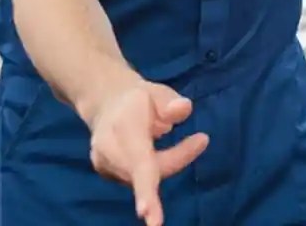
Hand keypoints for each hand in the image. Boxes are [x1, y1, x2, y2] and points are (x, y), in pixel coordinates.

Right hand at [86, 79, 208, 225]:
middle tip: (201, 139)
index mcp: (122, 127)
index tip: (147, 215)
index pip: (137, 162)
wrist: (106, 102)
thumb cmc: (138, 99)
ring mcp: (104, 165)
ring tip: (184, 137)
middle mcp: (108, 150)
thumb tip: (184, 110)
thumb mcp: (157, 92)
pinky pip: (139, 179)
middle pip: (146, 174)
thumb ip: (171, 102)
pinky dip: (154, 168)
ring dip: (167, 161)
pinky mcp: (108, 174)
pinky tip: (153, 146)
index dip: (145, 191)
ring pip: (145, 178)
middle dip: (174, 162)